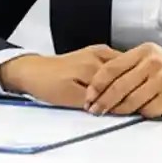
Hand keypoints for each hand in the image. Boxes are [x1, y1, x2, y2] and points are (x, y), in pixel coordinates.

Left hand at [0, 45, 119, 108]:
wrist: (33, 72)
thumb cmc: (48, 85)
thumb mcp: (70, 99)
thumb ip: (93, 102)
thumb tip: (112, 107)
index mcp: (92, 67)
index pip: (119, 85)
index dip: (124, 99)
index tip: (127, 110)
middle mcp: (98, 55)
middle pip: (123, 74)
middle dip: (127, 89)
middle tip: (129, 104)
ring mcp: (98, 52)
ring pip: (121, 67)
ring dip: (125, 80)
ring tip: (125, 94)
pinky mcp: (95, 52)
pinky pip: (115, 62)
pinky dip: (120, 73)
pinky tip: (120, 81)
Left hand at [85, 42, 161, 118]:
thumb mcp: (156, 60)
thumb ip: (134, 66)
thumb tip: (104, 82)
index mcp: (146, 51)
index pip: (112, 67)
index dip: (97, 83)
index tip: (88, 95)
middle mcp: (153, 62)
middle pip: (118, 85)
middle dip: (103, 100)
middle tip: (94, 110)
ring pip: (131, 100)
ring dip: (120, 110)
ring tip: (114, 114)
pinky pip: (148, 110)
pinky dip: (144, 113)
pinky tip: (146, 111)